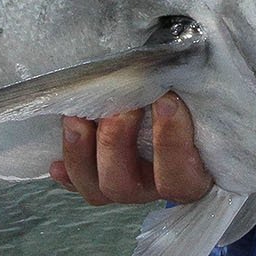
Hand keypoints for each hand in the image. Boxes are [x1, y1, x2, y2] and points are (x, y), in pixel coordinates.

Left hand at [50, 92, 213, 204]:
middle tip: (116, 103)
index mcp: (189, 175)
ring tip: (75, 119)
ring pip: (97, 189)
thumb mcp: (200, 102)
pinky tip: (55, 163)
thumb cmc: (195, 102)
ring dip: (81, 154)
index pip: (180, 175)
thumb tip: (174, 66)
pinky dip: (67, 173)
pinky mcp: (100, 180)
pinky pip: (78, 186)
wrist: (179, 105)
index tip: (166, 99)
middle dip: (115, 141)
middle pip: (127, 185)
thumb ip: (191, 93)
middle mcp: (154, 186)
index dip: (171, 141)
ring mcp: (125, 186)